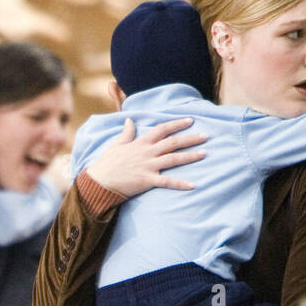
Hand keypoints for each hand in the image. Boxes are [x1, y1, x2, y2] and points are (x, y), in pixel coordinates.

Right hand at [84, 118, 206, 198]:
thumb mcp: (116, 144)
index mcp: (140, 143)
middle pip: (173, 142)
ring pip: (173, 159)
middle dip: (190, 138)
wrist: (99, 181)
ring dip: (190, 156)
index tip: (190, 120)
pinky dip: (180, 184)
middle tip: (206, 136)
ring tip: (205, 153)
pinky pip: (167, 182)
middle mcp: (147, 152)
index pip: (162, 129)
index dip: (176, 124)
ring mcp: (148, 166)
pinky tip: (193, 185)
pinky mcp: (147, 180)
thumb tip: (130, 121)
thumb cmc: (106, 164)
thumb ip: (126, 133)